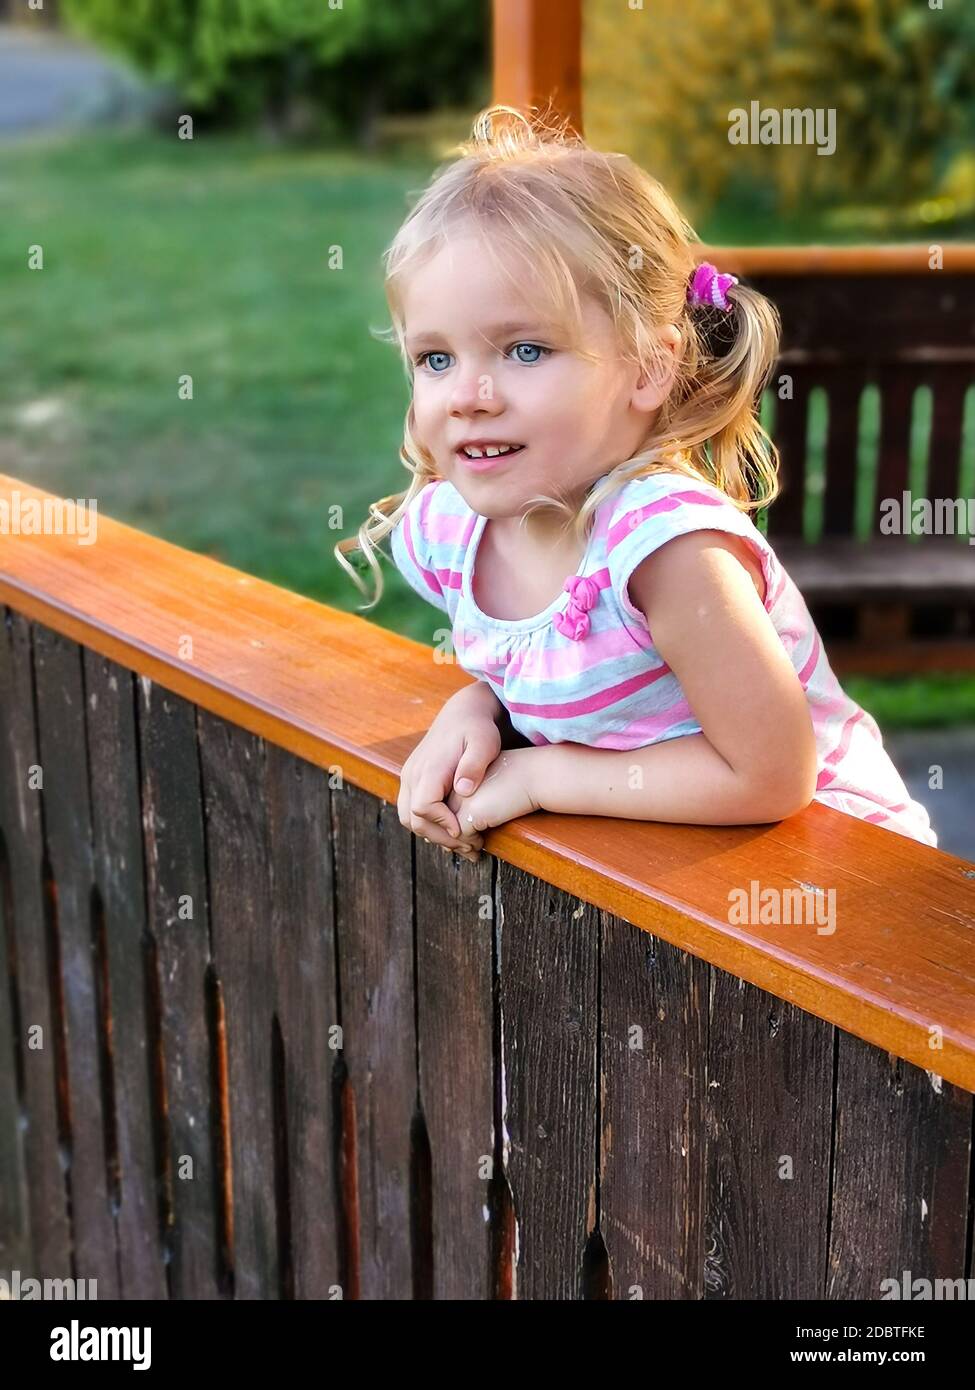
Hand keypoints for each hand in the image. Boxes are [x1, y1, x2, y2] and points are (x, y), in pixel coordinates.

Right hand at [397, 699, 501, 861]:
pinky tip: (453, 831)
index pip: (423, 807)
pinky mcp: (413, 780)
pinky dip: (428, 825)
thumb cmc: (477, 728)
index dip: (442, 824)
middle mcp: (413, 773)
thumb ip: (474, 765)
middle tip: (469, 848)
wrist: (462, 713)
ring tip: (462, 844)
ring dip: (432, 834)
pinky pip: (412, 810)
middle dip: (440, 837)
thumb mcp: (484, 742)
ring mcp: (410, 777)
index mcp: (428, 767)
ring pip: (408, 818)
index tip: (465, 831)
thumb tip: (463, 789)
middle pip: (412, 818)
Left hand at [445, 747, 541, 850]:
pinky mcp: (469, 813)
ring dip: (460, 844)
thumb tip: (459, 831)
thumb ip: (474, 801)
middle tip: (467, 850)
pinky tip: (481, 846)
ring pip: (448, 831)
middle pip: (443, 820)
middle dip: (453, 838)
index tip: (465, 837)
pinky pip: (461, 837)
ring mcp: (459, 800)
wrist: (536, 775)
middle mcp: (454, 787)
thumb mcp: (490, 788)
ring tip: (473, 852)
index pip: (445, 807)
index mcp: (457, 775)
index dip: (452, 825)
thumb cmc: (520, 781)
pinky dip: (470, 845)